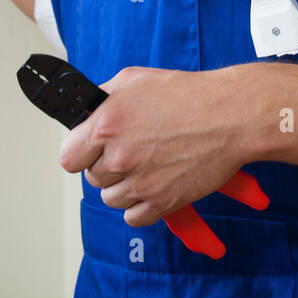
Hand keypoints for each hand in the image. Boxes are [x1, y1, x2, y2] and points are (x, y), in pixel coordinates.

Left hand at [58, 66, 246, 226]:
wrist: (229, 115)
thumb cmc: (186, 94)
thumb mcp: (133, 80)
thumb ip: (102, 99)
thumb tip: (85, 114)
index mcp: (106, 125)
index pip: (68, 157)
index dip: (80, 151)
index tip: (91, 148)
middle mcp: (119, 157)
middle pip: (93, 178)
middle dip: (107, 165)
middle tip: (131, 150)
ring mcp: (141, 184)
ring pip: (111, 199)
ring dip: (124, 187)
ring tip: (146, 165)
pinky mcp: (162, 203)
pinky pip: (133, 217)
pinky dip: (141, 206)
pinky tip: (154, 184)